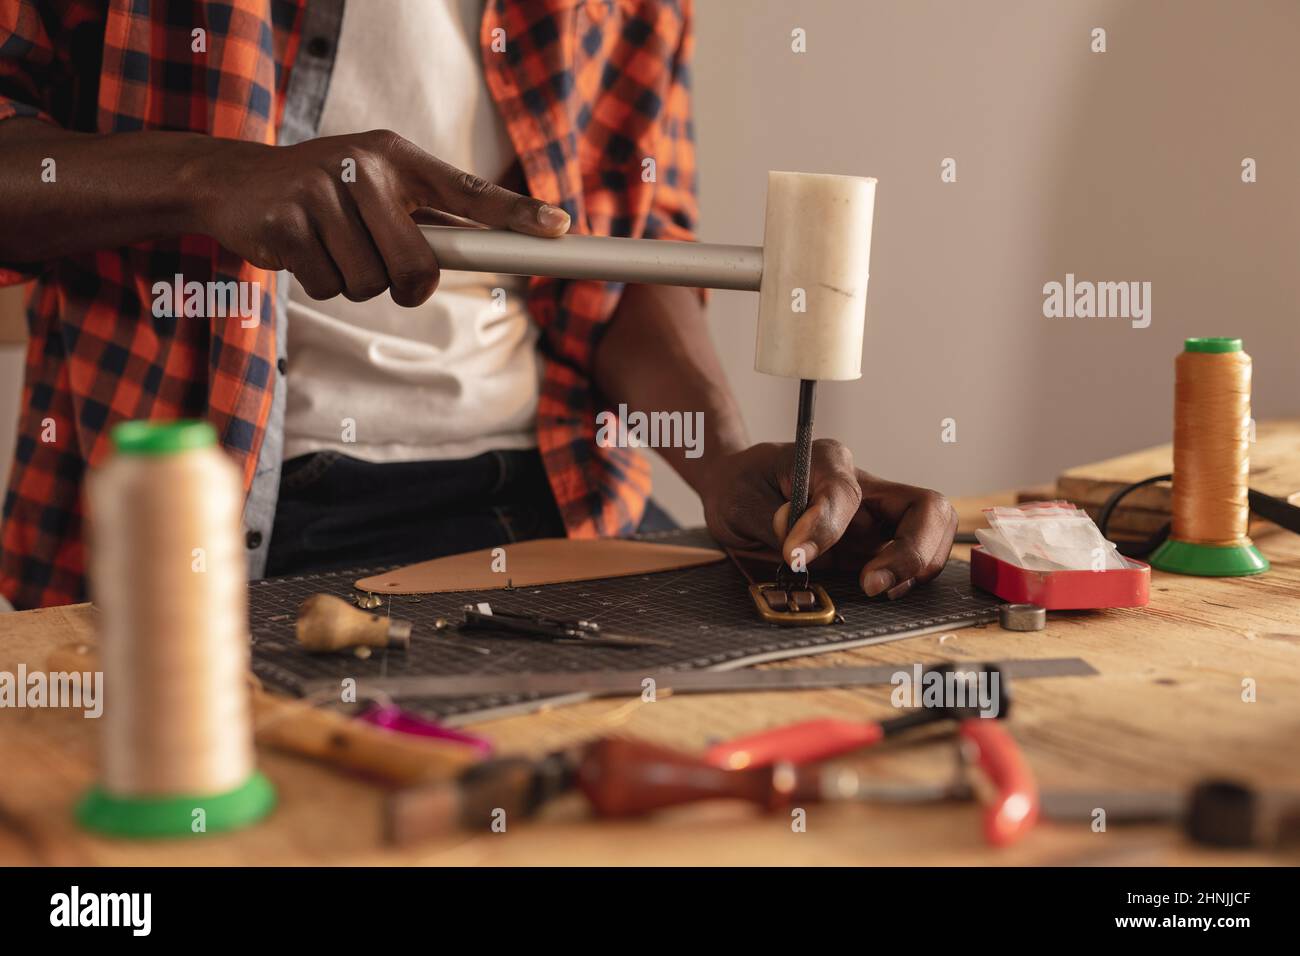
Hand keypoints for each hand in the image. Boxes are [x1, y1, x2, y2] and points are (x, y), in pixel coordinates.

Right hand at [190, 129, 569, 305]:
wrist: (234, 181)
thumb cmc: (325, 192)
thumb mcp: (377, 187)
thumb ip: (430, 215)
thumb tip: (498, 246)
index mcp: (397, 157)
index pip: (469, 190)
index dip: (516, 214)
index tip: (559, 228)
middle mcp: (364, 167)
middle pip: (420, 267)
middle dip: (407, 286)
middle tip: (385, 270)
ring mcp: (322, 193)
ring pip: (372, 285)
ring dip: (356, 283)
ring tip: (332, 248)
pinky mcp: (287, 224)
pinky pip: (330, 286)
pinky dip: (321, 282)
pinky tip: (304, 251)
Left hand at [701, 440, 957, 598]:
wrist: (738, 489)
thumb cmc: (739, 488)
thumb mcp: (737, 503)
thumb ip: (768, 522)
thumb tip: (800, 548)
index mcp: (826, 461)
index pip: (844, 493)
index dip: (824, 529)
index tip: (794, 556)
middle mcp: (864, 484)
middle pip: (926, 506)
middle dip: (911, 551)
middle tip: (870, 585)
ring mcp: (878, 514)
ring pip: (934, 531)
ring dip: (917, 567)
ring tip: (875, 589)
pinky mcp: (878, 542)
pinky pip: (917, 557)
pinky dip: (910, 577)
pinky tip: (879, 590)